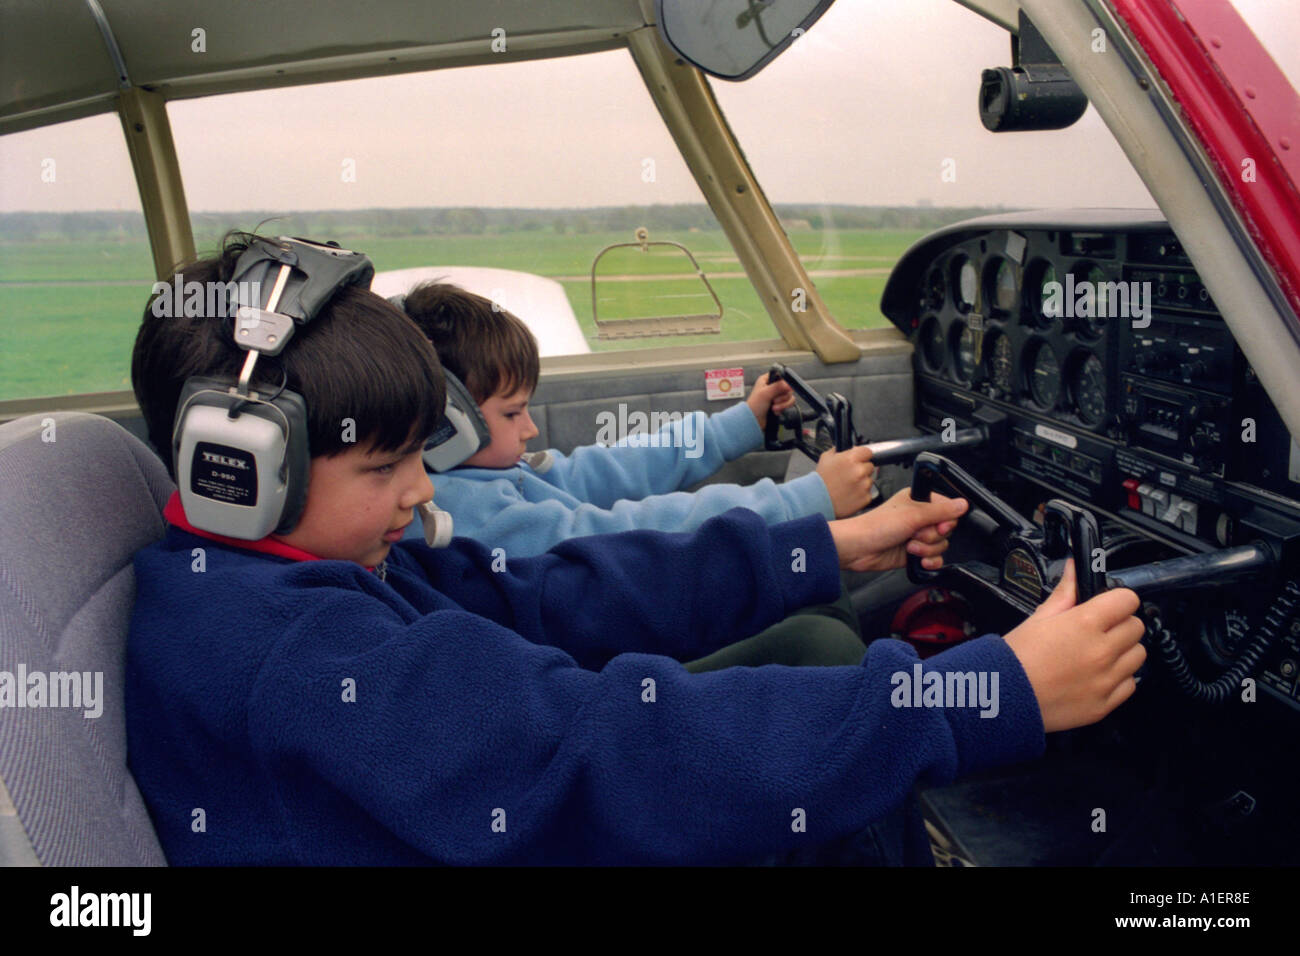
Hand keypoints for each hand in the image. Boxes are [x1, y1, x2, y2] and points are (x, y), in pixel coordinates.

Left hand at [747, 372, 794, 428]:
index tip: (782, 390)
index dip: (784, 383)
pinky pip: (788, 403)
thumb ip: (778, 387)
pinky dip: (783, 408)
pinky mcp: (780, 403)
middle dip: (782, 397)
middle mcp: (772, 386)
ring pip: (789, 396)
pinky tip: (775, 411)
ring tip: (774, 408)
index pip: (781, 376)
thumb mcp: (765, 393)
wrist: (753, 420)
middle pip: (787, 388)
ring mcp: (776, 395)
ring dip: (783, 404)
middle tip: (773, 401)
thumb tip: (789, 384)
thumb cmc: (754, 406)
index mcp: (766, 380)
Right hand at [816, 446, 877, 516]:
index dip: (862, 456)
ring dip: (862, 482)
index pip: (868, 452)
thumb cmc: (820, 480)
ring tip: (848, 486)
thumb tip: (845, 449)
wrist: (816, 500)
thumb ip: (838, 451)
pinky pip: (867, 493)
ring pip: (869, 480)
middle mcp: (860, 471)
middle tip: (850, 475)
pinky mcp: (866, 498)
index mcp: (852, 459)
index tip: (859, 459)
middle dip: (862, 469)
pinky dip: (861, 494)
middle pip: (870, 466)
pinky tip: (849, 494)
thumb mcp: (826, 458)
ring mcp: (864, 485)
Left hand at [827, 488, 966, 571]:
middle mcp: (919, 517)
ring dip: (927, 549)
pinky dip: (929, 561)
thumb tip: (963, 504)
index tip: (939, 525)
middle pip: (946, 529)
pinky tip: (917, 559)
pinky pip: (934, 558)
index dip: (947, 520)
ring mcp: (916, 535)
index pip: (947, 509)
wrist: (858, 548)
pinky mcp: (913, 553)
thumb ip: (941, 511)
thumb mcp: (913, 515)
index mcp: (919, 501)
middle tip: (916, 534)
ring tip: (910, 545)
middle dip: (933, 536)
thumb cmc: (876, 526)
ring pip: (940, 545)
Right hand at [1002, 560, 1146, 731]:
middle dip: (1120, 625)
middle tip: (1099, 631)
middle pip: (1136, 627)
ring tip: (1098, 655)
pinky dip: (1118, 678)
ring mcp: (1106, 680)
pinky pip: (1129, 684)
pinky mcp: (1105, 704)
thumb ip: (1065, 592)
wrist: (1002, 698)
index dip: (1117, 600)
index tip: (1108, 606)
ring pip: (1137, 655)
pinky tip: (1096, 676)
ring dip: (1123, 651)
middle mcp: (1101, 651)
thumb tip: (1075, 567)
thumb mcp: (1038, 618)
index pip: (1127, 600)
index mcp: (1085, 624)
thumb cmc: (1016, 658)